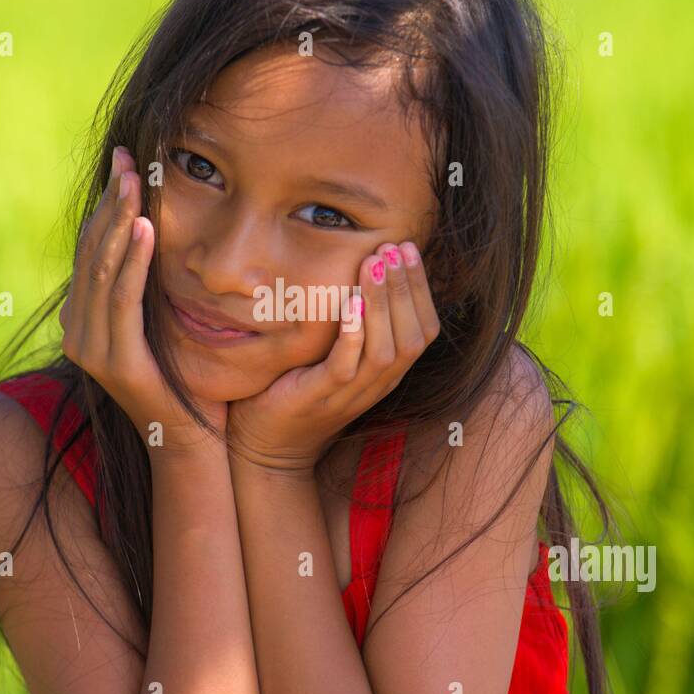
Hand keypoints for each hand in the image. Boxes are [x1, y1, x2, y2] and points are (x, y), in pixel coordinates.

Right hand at [59, 146, 227, 454]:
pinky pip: (123, 301)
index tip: (126, 164)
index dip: (107, 206)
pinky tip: (148, 230)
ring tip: (136, 183)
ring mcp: (91, 349)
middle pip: (93, 253)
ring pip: (104, 271)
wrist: (192, 444)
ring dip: (122, 222)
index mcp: (83, 321)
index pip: (92, 251)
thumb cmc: (186, 384)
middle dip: (112, 203)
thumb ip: (149, 289)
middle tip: (129, 160)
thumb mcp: (163, 325)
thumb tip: (156, 233)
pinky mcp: (115, 363)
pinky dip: (134, 263)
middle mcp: (77, 333)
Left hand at [226, 241, 438, 474]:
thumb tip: (365, 266)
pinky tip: (350, 305)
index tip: (410, 248)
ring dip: (382, 305)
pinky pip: (345, 368)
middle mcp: (377, 384)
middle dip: (405, 288)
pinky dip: (353, 336)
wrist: (268, 445)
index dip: (421, 289)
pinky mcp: (319, 398)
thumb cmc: (301, 388)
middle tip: (394, 247)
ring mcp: (350, 394)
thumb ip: (357, 322)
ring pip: (384, 351)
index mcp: (387, 372)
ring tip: (374, 265)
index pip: (424, 329)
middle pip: (412, 337)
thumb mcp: (338, 354)